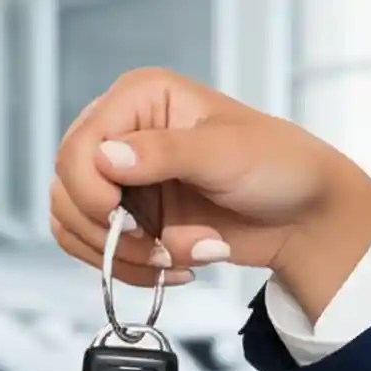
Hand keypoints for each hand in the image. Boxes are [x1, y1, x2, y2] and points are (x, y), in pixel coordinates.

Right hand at [51, 67, 370, 321]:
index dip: (90, 189)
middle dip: (108, 231)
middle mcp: (122, 136)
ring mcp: (122, 182)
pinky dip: (132, 270)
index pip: (79, 146)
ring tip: (174, 257)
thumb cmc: (279, 166)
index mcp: (140, 100)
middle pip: (66, 190)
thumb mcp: (225, 153)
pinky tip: (174, 264)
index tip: (119, 217)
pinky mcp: (129, 221)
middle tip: (151, 243)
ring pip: (75, 227)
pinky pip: (98, 254)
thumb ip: (164, 152)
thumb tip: (107, 158)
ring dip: (123, 256)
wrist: (303, 218)